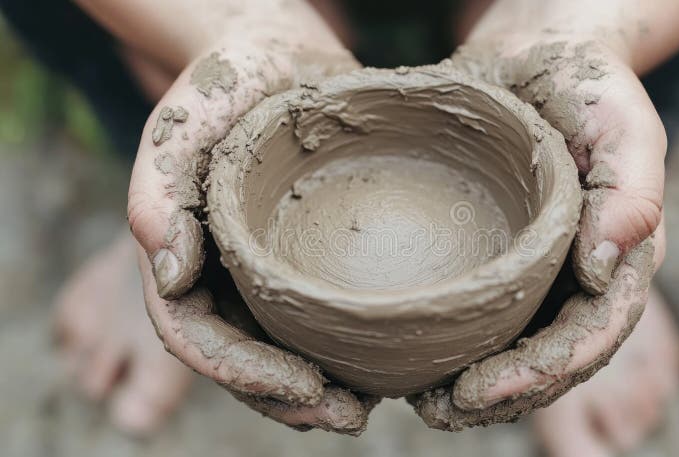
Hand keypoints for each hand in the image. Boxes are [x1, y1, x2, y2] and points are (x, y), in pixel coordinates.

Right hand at [104, 0, 372, 433]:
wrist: (284, 55)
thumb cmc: (227, 83)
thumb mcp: (184, 120)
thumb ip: (158, 187)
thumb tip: (166, 269)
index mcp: (185, 256)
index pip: (197, 336)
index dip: (242, 374)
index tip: (303, 387)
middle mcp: (225, 275)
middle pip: (244, 361)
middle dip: (290, 400)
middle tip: (349, 418)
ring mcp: (269, 272)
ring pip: (284, 351)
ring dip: (319, 392)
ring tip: (366, 408)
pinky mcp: (313, 260)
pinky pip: (324, 318)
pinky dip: (347, 350)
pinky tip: (385, 364)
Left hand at [408, 22, 667, 429]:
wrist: (533, 54)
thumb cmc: (583, 83)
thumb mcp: (622, 121)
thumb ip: (632, 191)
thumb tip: (604, 270)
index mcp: (618, 256)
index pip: (591, 335)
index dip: (543, 373)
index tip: (482, 389)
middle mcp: (578, 276)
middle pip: (551, 359)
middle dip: (502, 396)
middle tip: (441, 410)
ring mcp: (536, 271)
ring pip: (514, 349)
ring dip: (476, 387)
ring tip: (425, 404)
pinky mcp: (496, 258)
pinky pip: (480, 314)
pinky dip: (453, 345)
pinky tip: (415, 359)